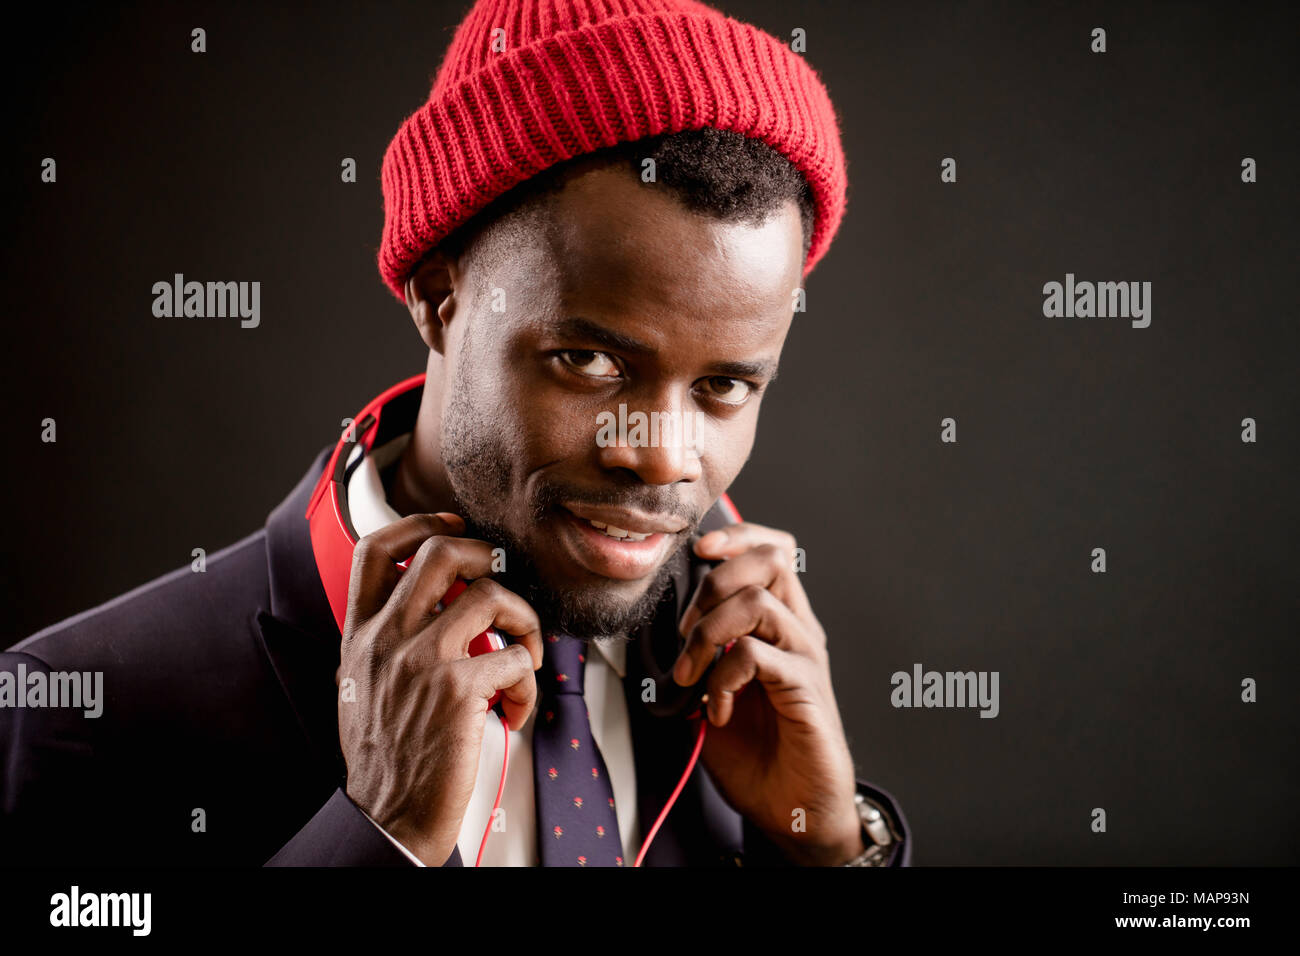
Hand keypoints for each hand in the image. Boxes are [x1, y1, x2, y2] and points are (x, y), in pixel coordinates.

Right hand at [337, 513, 542, 865]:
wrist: (388, 816)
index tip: (456, 530)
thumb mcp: (362, 682)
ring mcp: (421, 661)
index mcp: (360, 634)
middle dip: (486, 555)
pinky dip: (528, 682)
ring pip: (492, 595)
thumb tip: (437, 601)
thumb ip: (388, 638)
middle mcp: (386, 639)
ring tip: (523, 656)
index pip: (375, 549)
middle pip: (441, 552)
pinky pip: (516, 657)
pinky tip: (513, 709)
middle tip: (502, 585)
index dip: (421, 524)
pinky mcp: (458, 691)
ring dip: (524, 622)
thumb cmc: (386, 753)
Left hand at [674, 522, 864, 865]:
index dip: (737, 537)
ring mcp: (804, 657)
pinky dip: (722, 677)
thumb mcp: (712, 687)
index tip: (697, 551)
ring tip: (691, 675)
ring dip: (707, 634)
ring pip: (757, 603)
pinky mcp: (806, 688)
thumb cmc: (755, 747)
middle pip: (772, 559)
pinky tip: (714, 708)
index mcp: (779, 621)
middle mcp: (798, 630)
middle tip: (685, 631)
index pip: (773, 550)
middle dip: (714, 581)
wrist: (791, 805)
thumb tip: (658, 622)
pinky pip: (756, 655)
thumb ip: (698, 650)